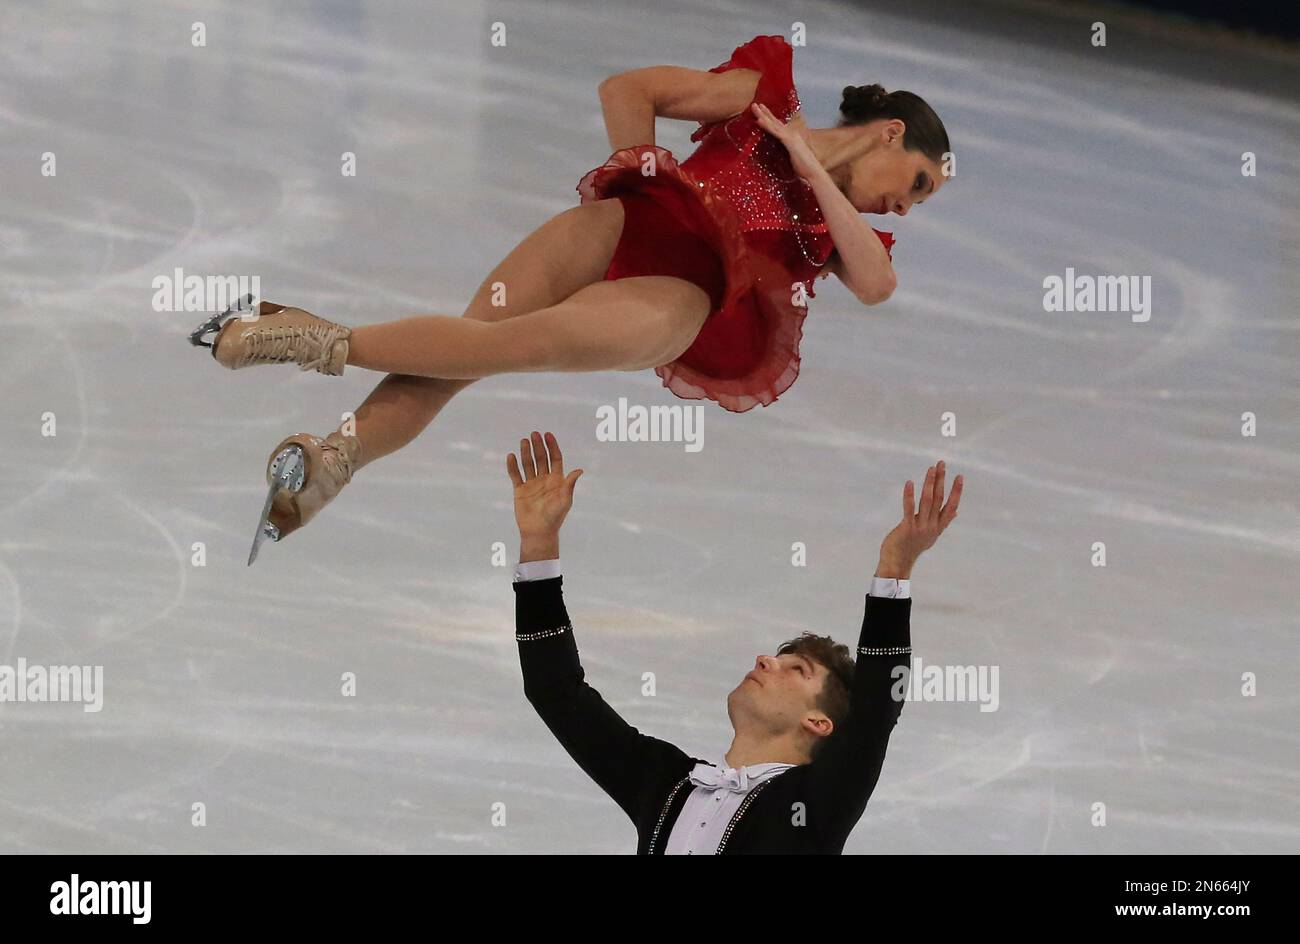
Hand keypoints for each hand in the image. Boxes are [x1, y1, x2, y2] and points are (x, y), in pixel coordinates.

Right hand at [505, 431, 582, 548]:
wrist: (539, 532)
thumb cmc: (555, 517)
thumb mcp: (565, 500)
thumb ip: (570, 484)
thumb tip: (580, 470)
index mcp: (557, 480)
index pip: (555, 458)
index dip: (552, 446)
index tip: (548, 435)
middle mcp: (544, 479)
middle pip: (541, 458)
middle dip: (538, 446)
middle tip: (534, 434)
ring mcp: (532, 484)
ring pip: (528, 464)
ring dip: (526, 452)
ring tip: (523, 441)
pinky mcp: (520, 490)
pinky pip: (516, 475)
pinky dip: (513, 466)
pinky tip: (511, 456)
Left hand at [750, 102, 822, 182]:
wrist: (813, 174)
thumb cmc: (804, 170)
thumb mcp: (791, 160)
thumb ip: (784, 155)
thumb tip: (776, 158)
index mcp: (791, 138)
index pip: (778, 126)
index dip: (769, 118)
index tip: (761, 112)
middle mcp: (791, 134)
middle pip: (775, 122)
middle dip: (764, 112)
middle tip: (755, 104)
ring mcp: (791, 136)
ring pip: (774, 124)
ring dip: (763, 115)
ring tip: (754, 107)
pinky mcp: (789, 141)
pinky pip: (775, 132)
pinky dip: (767, 126)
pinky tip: (759, 120)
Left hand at [877, 460, 962, 578]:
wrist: (898, 563)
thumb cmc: (912, 547)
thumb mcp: (931, 535)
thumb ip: (943, 522)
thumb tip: (956, 512)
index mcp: (938, 527)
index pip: (951, 506)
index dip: (956, 491)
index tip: (959, 476)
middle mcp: (932, 526)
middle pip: (938, 499)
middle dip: (941, 480)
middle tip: (941, 463)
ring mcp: (920, 527)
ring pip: (927, 501)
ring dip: (929, 484)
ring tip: (931, 469)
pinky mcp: (907, 528)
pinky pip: (909, 509)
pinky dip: (909, 495)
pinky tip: (909, 483)